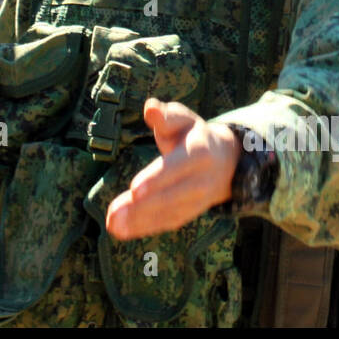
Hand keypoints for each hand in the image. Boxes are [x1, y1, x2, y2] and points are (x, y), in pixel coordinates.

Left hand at [105, 99, 240, 240]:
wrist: (226, 162)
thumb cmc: (194, 134)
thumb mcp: (184, 119)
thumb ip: (166, 115)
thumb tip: (150, 107)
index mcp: (200, 153)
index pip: (176, 168)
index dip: (156, 179)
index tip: (134, 189)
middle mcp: (201, 181)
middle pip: (171, 196)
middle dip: (142, 207)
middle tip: (114, 213)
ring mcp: (197, 201)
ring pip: (168, 213)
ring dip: (138, 221)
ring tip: (112, 225)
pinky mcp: (188, 213)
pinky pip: (166, 222)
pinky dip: (143, 228)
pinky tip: (120, 230)